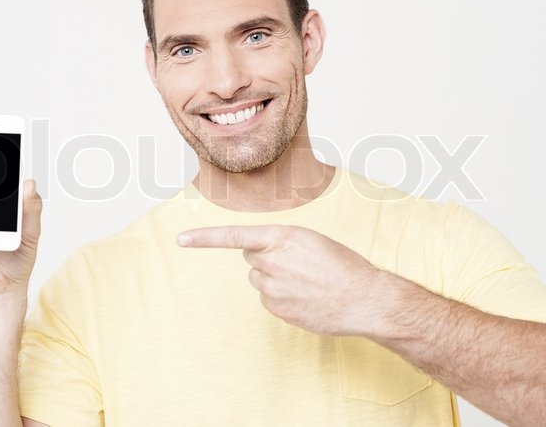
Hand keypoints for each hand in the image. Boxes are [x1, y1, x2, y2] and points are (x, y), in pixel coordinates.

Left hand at [178, 225, 384, 336]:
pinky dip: (282, 298)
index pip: (234, 235)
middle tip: (297, 265)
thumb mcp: (311, 240)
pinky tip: (305, 298)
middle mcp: (271, 261)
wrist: (363, 299)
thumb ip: (281, 242)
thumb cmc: (342, 265)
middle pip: (251, 259)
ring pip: (259, 280)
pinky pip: (268, 299)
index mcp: (281, 237)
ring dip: (275, 280)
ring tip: (306, 283)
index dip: (204, 238)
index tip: (181, 240)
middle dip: (267, 259)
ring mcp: (272, 288)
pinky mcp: (276, 309)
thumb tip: (260, 254)